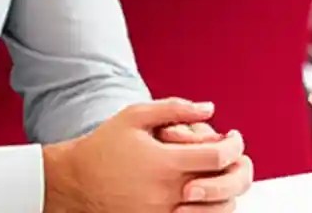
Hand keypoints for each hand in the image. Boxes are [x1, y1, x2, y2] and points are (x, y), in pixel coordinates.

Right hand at [42, 98, 253, 211]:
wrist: (74, 182)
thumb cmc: (105, 145)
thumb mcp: (135, 116)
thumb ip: (175, 108)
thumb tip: (210, 108)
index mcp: (165, 164)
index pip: (218, 158)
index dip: (235, 145)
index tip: (234, 137)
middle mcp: (167, 194)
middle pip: (224, 189)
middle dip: (237, 171)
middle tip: (233, 158)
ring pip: (215, 212)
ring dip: (226, 193)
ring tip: (220, 175)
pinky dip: (207, 210)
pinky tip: (204, 193)